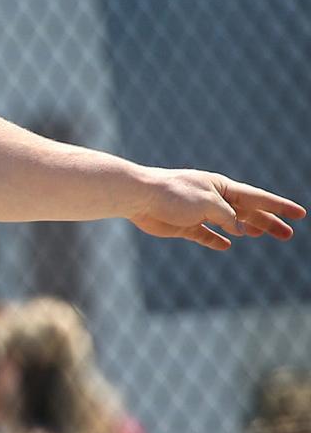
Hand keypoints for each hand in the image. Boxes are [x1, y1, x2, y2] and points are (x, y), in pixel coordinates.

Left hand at [129, 168, 304, 249]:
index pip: (257, 198)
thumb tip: (240, 228)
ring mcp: (198, 213)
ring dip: (245, 228)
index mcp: (221, 187)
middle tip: (288, 234)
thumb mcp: (207, 204)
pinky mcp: (183, 226)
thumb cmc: (172, 194)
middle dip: (267, 222)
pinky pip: (205, 235)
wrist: (138, 197)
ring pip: (228, 223)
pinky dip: (216, 240)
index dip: (279, 207)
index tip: (300, 214)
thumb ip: (227, 216)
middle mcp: (212, 198)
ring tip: (260, 234)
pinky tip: (226, 245)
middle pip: (246, 212)